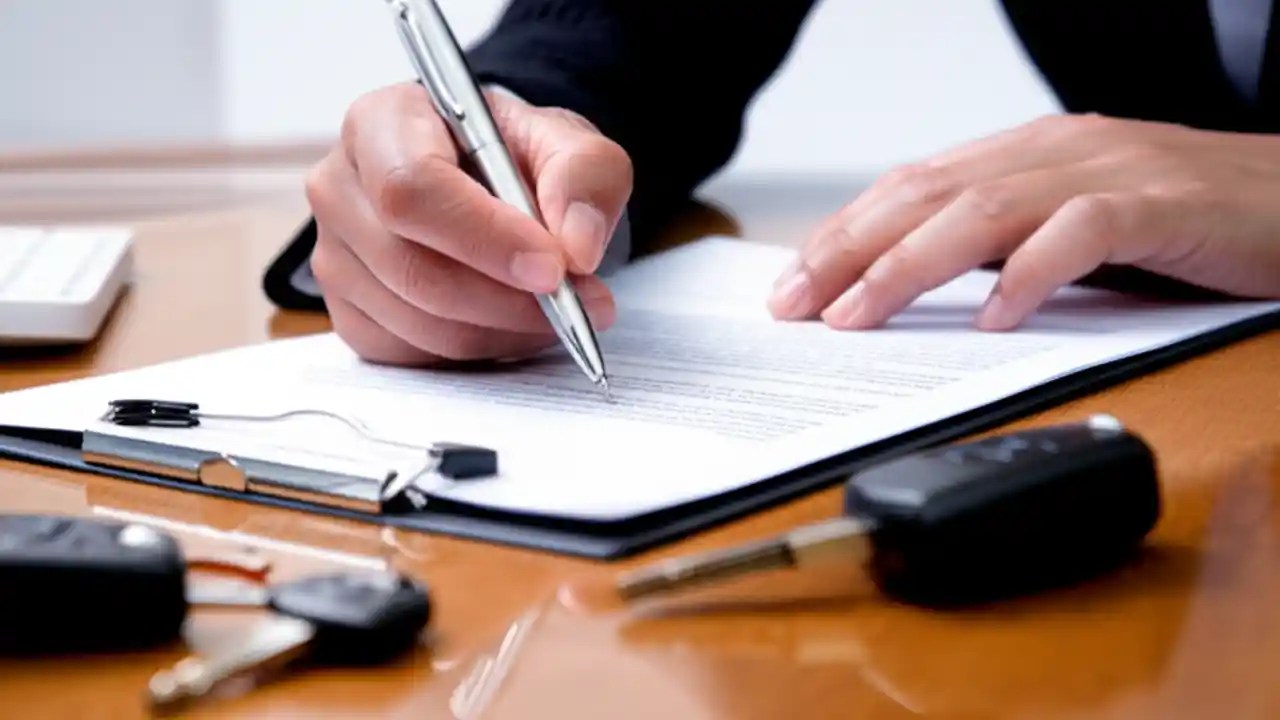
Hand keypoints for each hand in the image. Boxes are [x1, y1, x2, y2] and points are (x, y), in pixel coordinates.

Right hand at [306, 82, 632, 364]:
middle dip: (506, 299)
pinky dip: (476, 349)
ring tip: (555, 311)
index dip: (484, 238)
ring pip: (418, 321)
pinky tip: (510, 322)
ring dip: (502, 329)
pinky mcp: (347, 312)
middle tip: (575, 303)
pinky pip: (413, 353)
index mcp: (382, 123)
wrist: (491, 184)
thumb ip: (583, 177)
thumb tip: (576, 245)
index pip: (413, 188)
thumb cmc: (513, 157)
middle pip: (412, 267)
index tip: (551, 268)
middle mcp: (341, 187)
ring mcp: (335, 255)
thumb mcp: (567, 143)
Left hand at [767, 114, 1279, 329]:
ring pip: (981, 211)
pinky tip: (993, 319)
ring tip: (856, 315)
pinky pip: (1082, 234)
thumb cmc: (1185, 216)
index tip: (790, 285)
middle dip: (847, 251)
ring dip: (907, 266)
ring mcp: (1108, 172)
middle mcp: (1054, 151)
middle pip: (924, 195)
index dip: (843, 235)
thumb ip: (1002, 241)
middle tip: (792, 304)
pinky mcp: (1164, 204)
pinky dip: (1030, 274)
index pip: (909, 188)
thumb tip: (913, 287)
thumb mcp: (1072, 222)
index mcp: (1025, 153)